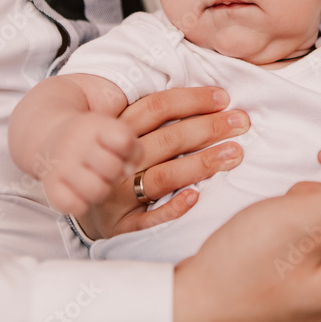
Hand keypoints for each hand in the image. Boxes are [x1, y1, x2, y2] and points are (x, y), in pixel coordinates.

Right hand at [36, 113, 141, 216]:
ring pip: (96, 191)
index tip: (119, 151)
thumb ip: (132, 149)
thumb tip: (129, 171)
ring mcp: (61, 165)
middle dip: (116, 173)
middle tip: (107, 170)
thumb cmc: (93, 140)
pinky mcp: (49, 186)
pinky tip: (80, 193)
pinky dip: (81, 204)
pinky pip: (74, 206)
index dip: (128, 151)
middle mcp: (75, 143)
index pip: (123, 141)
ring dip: (101, 190)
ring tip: (96, 182)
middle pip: (112, 168)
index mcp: (96, 126)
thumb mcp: (115, 132)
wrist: (52, 138)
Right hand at [76, 87, 248, 239]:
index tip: (224, 97)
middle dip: (208, 128)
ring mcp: (117, 194)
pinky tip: (196, 196)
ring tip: (235, 153)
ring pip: (163, 176)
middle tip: (242, 122)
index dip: (192, 100)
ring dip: (202, 164)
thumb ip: (156, 117)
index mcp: (118, 131)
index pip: (156, 108)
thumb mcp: (125, 132)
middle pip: (167, 140)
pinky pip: (148, 219)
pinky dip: (172, 208)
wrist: (78, 200)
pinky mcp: (121, 224)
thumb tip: (211, 97)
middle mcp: (117, 161)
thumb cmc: (116, 160)